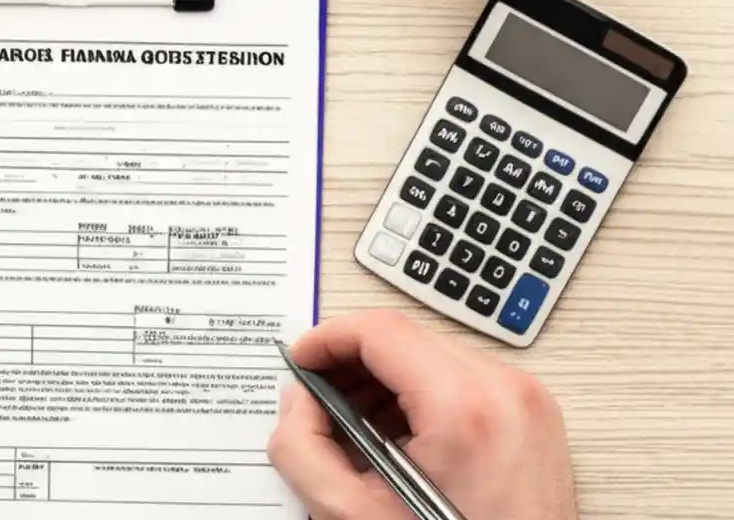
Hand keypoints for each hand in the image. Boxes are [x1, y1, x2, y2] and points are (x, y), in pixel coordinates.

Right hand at [268, 310, 576, 519]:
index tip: (302, 360)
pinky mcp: (534, 415)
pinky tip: (399, 437)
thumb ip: (303, 449)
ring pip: (434, 355)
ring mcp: (527, 401)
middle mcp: (505, 391)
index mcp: (463, 407)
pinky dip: (422, 395)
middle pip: (406, 338)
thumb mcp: (355, 515)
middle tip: (319, 399)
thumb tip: (299, 404)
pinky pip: (466, 379)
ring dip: (385, 379)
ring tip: (357, 427)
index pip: (380, 331)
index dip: (327, 339)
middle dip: (352, 363)